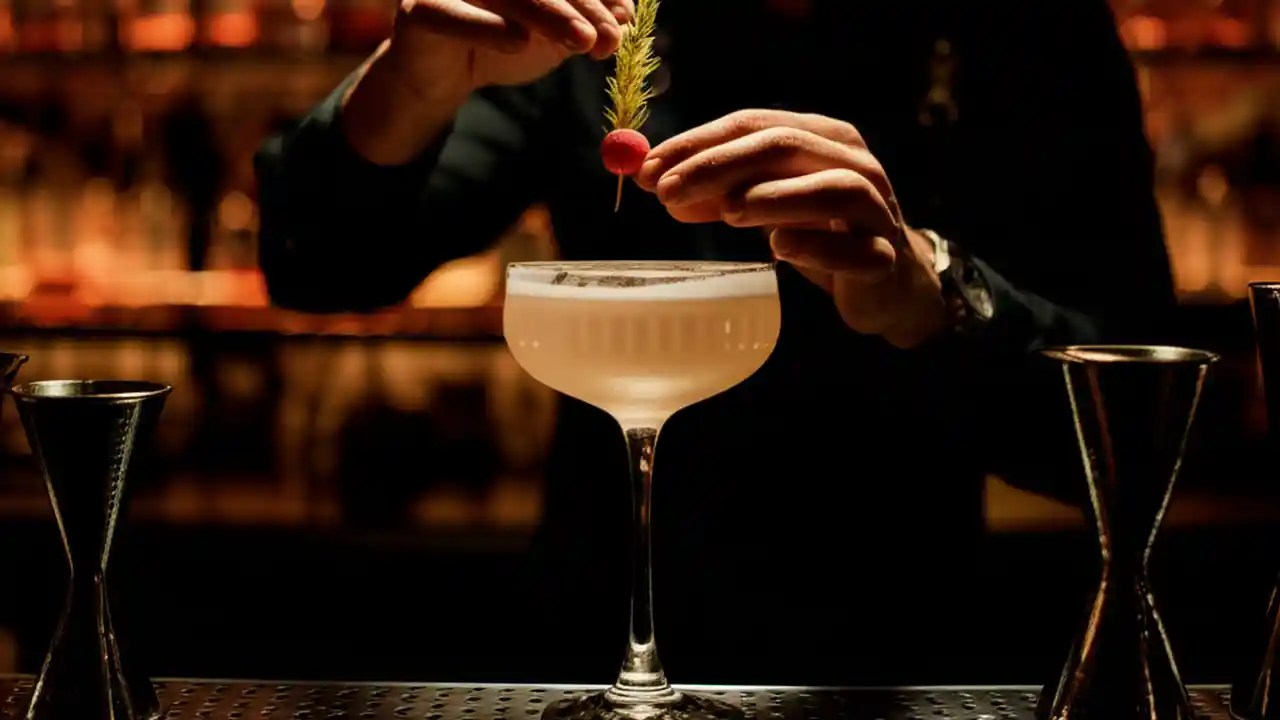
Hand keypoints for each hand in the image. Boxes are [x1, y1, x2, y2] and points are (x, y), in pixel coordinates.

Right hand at [388, 0, 634, 101]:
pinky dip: (489, 29)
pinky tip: (519, 42)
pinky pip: (455, 16)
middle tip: (610, 38)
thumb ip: (582, 23)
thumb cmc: (497, 44)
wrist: (441, 76)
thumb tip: (624, 15)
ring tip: (582, 41)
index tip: (625, 18)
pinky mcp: (420, 9)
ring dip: (549, 15)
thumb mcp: (549, 35)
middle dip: (583, 7)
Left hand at [636, 109, 947, 348]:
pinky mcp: (883, 258)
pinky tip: (782, 249)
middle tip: (669, 191)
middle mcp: (854, 164)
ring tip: (729, 212)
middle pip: (787, 146)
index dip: (698, 142)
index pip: (755, 124)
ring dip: (776, 196)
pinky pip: (856, 250)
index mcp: (823, 138)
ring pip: (834, 189)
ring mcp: (877, 211)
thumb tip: (654, 182)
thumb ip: (717, 191)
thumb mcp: (764, 204)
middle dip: (720, 165)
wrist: (884, 282)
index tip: (648, 168)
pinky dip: (818, 246)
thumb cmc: (818, 232)